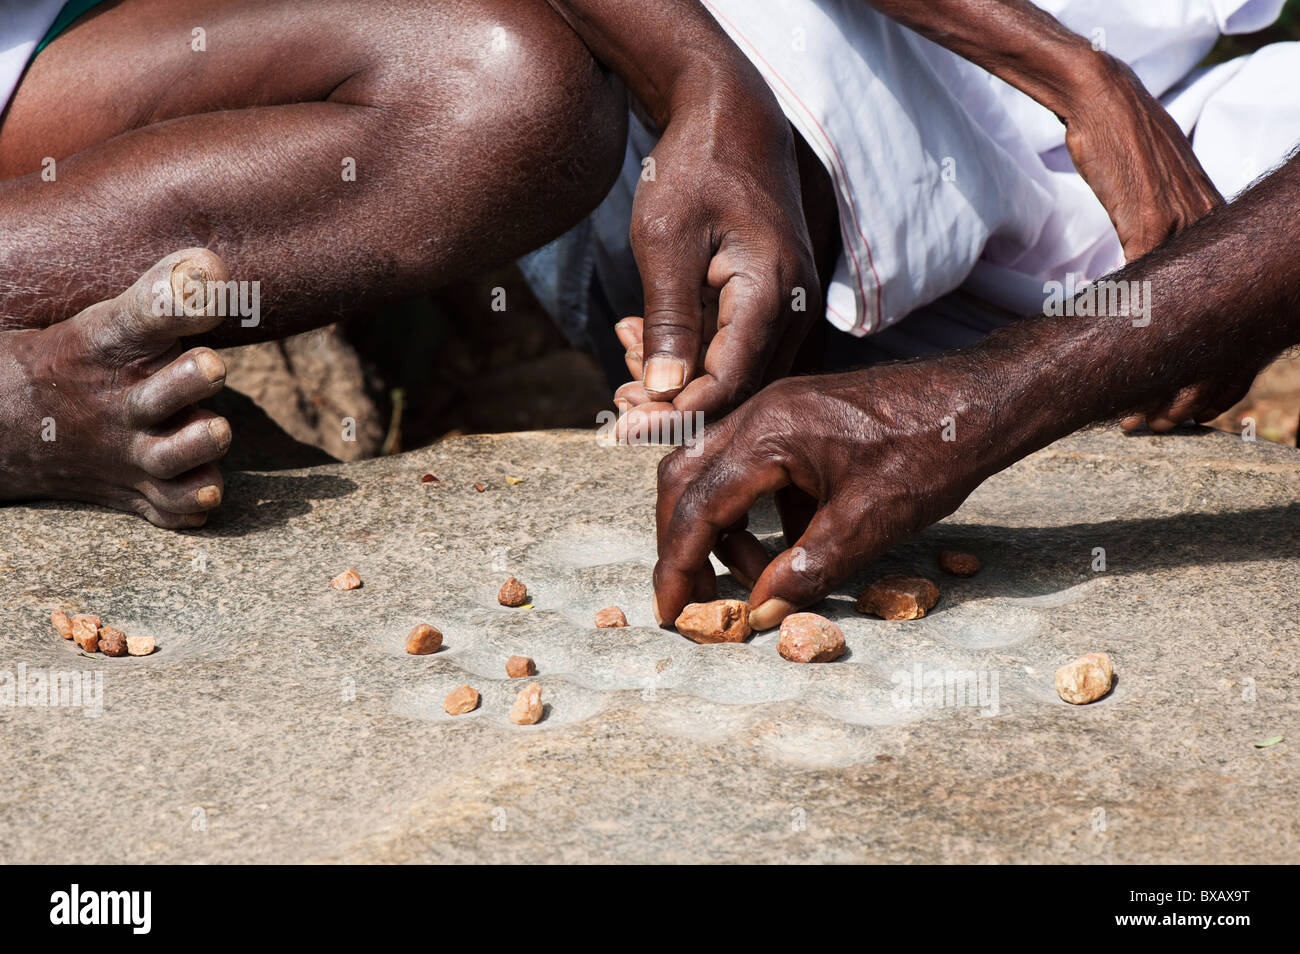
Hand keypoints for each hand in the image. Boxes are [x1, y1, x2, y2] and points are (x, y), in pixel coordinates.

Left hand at [616, 96, 818, 439]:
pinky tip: (638, 329)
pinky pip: (732, 343)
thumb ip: (668, 321)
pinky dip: (686, 347)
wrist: (728, 114)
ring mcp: (786, 302)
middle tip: (617, 403)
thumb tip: (663, 393)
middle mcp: (792, 305)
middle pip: (737, 387)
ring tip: (624, 346)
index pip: (730, 382)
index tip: (625, 427)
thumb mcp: (666, 242)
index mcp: (772, 292)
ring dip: (676, 375)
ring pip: (734, 369)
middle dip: (674, 402)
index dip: (677, 414)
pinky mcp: (770, 297)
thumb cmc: (694, 167)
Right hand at [652, 361, 999, 631]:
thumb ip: (807, 571)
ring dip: (722, 531)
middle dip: (682, 543)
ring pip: (715, 474)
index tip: (670, 610)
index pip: (697, 507)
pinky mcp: (796, 420)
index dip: (677, 565)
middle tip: (696, 596)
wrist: (978, 400)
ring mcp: (776, 412)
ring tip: (759, 578)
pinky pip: (751, 468)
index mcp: (768, 434)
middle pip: (685, 482)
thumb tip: (759, 613)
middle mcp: (759, 414)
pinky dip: (754, 512)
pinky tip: (791, 546)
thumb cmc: (930, 452)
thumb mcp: (868, 524)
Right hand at [1065, 54, 1235, 429]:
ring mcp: (1183, 228)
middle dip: (1177, 384)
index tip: (1175, 408)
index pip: (1215, 317)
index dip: (1200, 368)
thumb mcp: (1150, 201)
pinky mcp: (1151, 222)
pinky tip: (1110, 363)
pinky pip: (1142, 288)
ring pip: (1174, 317)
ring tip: (1130, 411)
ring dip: (1150, 367)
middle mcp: (1209, 233)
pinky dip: (1126, 327)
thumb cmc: (1125, 152)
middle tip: (1148, 424)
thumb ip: (1160, 239)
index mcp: (1213, 232)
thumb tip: (1146, 278)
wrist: (1108, 104)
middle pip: (1203, 325)